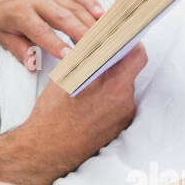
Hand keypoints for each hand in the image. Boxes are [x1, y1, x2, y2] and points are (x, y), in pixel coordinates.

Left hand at [0, 0, 103, 68]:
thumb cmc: (3, 14)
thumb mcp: (3, 35)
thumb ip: (19, 50)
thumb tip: (32, 65)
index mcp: (20, 12)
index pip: (40, 30)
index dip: (55, 43)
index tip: (68, 56)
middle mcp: (38, 2)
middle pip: (63, 17)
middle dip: (80, 33)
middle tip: (94, 48)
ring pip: (74, 8)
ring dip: (90, 22)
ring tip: (103, 37)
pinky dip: (91, 4)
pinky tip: (102, 14)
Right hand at [16, 42, 147, 178]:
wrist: (47, 148)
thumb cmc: (53, 114)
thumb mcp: (66, 77)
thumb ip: (86, 57)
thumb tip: (94, 39)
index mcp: (114, 86)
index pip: (137, 55)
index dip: (131, 41)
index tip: (122, 35)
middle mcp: (124, 102)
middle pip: (130, 70)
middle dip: (118, 59)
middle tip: (102, 53)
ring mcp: (123, 116)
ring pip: (124, 86)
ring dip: (112, 78)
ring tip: (91, 78)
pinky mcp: (118, 127)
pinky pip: (119, 103)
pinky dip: (109, 95)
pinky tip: (91, 97)